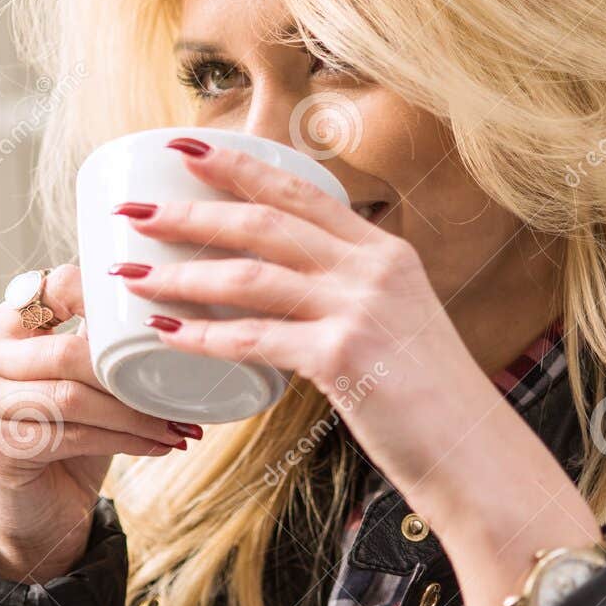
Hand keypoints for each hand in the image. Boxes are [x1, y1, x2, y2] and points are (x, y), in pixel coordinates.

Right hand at [0, 264, 199, 582]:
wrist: (38, 516)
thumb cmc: (67, 438)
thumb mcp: (82, 382)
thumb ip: (101, 343)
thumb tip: (170, 315)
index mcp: (0, 326)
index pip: (53, 286)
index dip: (105, 297)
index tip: (157, 320)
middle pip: (66, 351)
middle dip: (130, 371)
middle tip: (180, 386)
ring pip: (72, 396)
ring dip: (134, 412)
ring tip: (177, 422)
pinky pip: (72, 435)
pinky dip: (124, 440)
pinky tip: (158, 445)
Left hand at [110, 138, 497, 497]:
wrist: (476, 454)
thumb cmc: (428, 399)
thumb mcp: (398, 323)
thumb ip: (349, 299)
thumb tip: (288, 295)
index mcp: (385, 252)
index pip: (300, 190)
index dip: (238, 166)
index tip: (185, 152)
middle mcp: (373, 268)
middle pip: (263, 221)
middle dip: (190, 212)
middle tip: (133, 212)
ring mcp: (360, 308)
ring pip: (248, 275)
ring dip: (180, 273)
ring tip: (130, 274)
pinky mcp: (343, 356)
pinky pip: (254, 338)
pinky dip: (201, 336)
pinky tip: (164, 333)